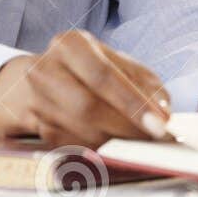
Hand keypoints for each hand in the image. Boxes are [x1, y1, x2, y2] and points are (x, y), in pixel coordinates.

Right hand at [0, 29, 170, 148]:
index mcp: (69, 45)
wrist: (39, 82)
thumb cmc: (91, 70)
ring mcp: (35, 103)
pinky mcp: (35, 130)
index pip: (103, 76)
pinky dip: (100, 151)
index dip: (132, 102)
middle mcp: (45, 70)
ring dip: (116, 142)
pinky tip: (115, 147)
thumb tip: (162, 113)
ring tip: (140, 142)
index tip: (159, 123)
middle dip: (126, 127)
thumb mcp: (118, 63)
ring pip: (79, 133)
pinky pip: (73, 148)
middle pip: (87, 107)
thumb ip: (144, 83)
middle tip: (154, 137)